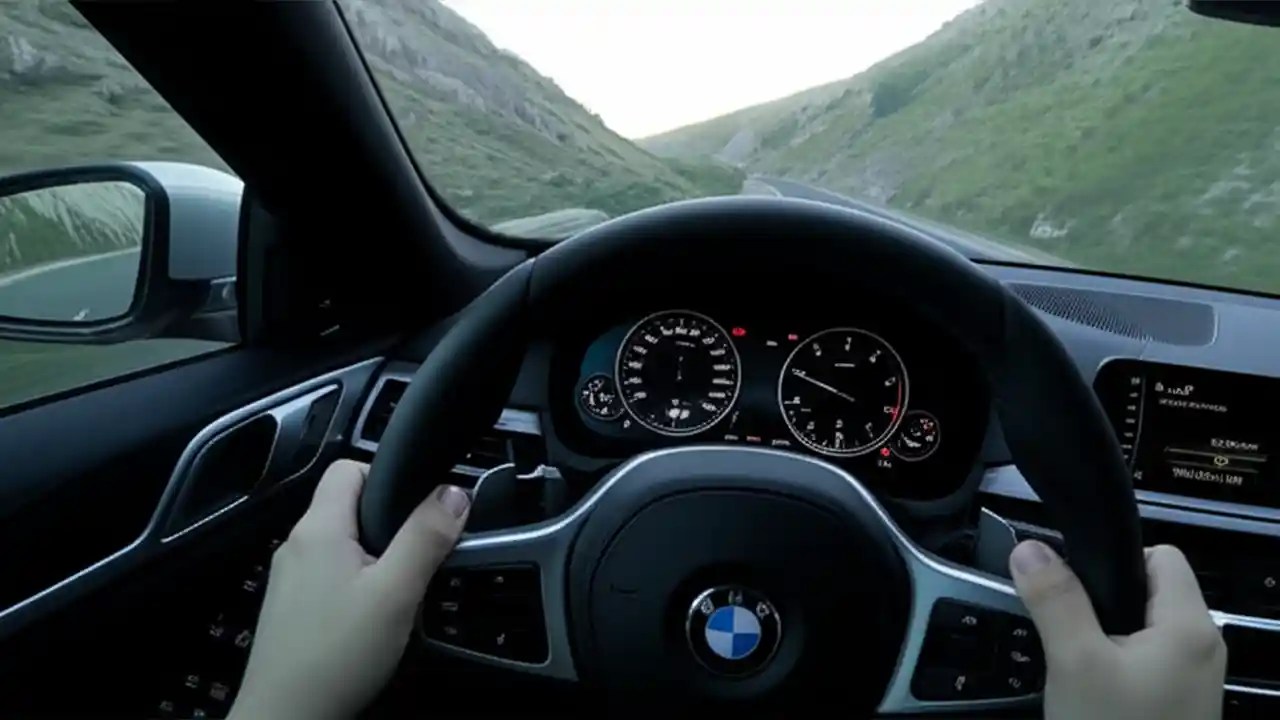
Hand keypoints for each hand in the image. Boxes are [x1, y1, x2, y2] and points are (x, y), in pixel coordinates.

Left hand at [230, 460, 470, 719]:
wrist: (286, 718)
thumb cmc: (336, 655)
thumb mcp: (396, 592)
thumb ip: (426, 537)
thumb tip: (454, 492)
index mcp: (319, 527)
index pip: (348, 466)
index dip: (386, 475)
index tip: (418, 507)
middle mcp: (296, 545)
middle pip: (346, 506)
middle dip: (387, 522)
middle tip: (416, 554)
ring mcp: (289, 579)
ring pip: (340, 544)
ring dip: (372, 555)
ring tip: (398, 589)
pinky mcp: (290, 609)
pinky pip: (328, 575)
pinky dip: (355, 583)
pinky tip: (371, 616)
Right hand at [1010, 541, 1225, 719]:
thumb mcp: (1074, 662)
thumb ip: (1055, 600)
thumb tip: (1031, 548)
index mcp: (1191, 626)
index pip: (1162, 554)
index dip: (1114, 558)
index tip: (1073, 585)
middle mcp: (1204, 647)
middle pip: (1152, 590)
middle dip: (1104, 599)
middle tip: (1066, 626)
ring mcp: (1195, 679)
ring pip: (1146, 627)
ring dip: (1106, 633)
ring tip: (1073, 657)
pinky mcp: (1179, 703)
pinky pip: (1147, 660)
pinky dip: (1117, 661)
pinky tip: (1090, 686)